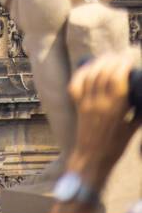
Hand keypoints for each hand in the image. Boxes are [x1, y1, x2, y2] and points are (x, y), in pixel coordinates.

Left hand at [49, 52, 140, 212]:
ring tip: (106, 58)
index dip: (122, 65)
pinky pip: (76, 84)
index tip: (127, 59)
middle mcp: (99, 102)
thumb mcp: (132, 128)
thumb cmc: (116, 145)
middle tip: (118, 56)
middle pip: (103, 73)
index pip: (117, 78)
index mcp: (115, 107)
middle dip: (111, 60)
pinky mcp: (77, 105)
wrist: (92, 157)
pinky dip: (81, 73)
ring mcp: (86, 102)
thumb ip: (139, 113)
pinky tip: (87, 67)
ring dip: (98, 63)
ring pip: (89, 76)